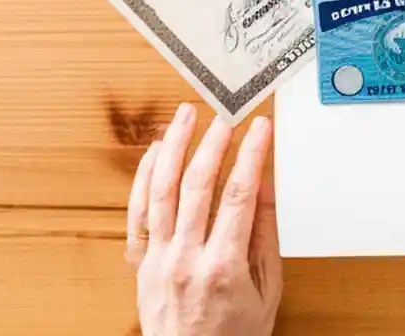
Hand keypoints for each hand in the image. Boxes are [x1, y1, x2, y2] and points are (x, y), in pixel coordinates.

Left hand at [125, 104, 282, 335]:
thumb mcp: (267, 290)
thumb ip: (265, 236)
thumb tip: (263, 187)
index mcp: (224, 268)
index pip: (239, 195)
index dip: (251, 154)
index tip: (260, 127)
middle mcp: (186, 260)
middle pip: (197, 185)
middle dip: (213, 142)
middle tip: (225, 114)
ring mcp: (158, 260)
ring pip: (161, 190)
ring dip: (173, 147)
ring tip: (184, 116)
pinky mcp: (141, 263)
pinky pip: (137, 212)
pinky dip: (144, 178)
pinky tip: (155, 152)